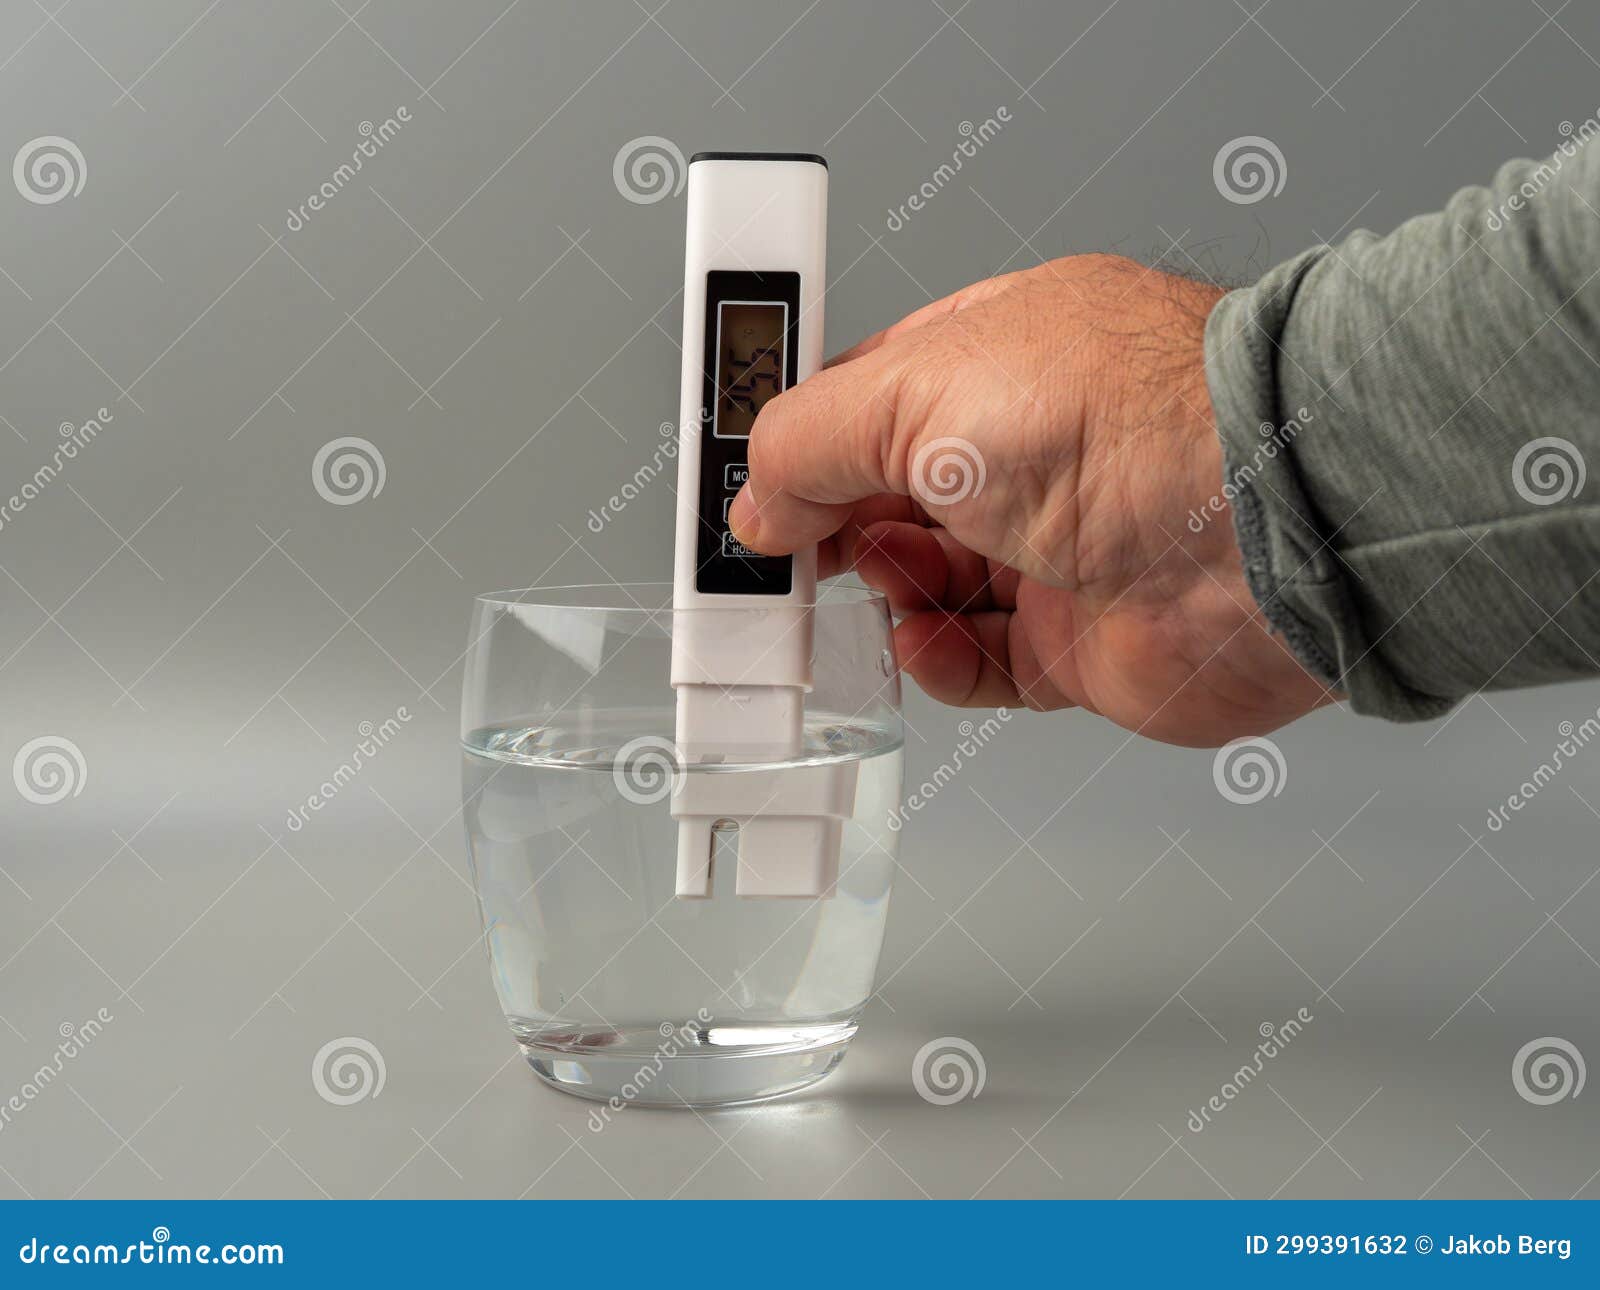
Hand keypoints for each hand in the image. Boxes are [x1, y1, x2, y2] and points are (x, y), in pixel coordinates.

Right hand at [728, 254, 1333, 748]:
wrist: (1266, 532)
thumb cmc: (1134, 423)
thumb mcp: (920, 396)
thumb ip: (812, 442)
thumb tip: (759, 500)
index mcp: (995, 358)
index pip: (867, 398)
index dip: (800, 438)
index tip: (744, 477)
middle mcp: (1030, 449)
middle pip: (891, 496)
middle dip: (829, 524)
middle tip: (773, 555)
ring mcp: (1058, 545)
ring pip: (928, 582)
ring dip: (882, 589)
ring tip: (857, 588)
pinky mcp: (1081, 640)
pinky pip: (980, 661)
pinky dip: (938, 659)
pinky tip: (923, 638)